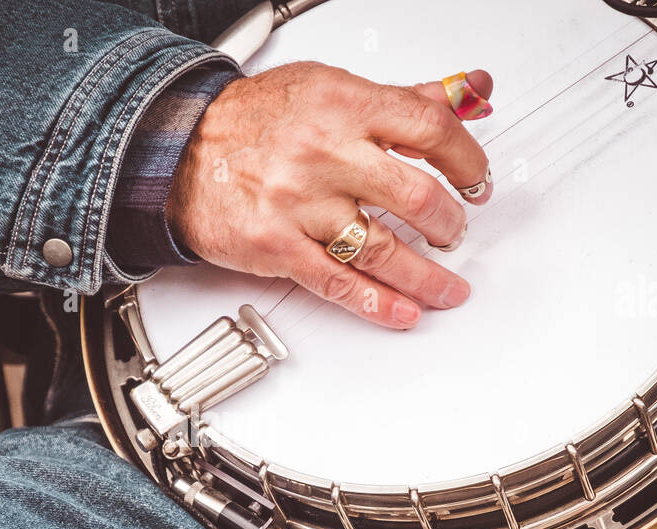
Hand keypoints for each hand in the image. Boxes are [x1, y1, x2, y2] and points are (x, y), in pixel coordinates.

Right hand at [166, 62, 492, 329]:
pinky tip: (403, 312)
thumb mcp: (330, 88)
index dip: (467, 160)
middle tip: (457, 231)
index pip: (430, 131)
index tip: (477, 180)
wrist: (180, 149)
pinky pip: (338, 283)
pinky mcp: (278, 247)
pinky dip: (377, 304)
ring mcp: (300, 205)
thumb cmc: (254, 120)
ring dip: (426, 276)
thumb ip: (404, 97)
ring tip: (446, 286)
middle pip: (415, 196)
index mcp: (344, 106)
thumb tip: (469, 93)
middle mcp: (324, 154)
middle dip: (450, 222)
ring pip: (383, 249)